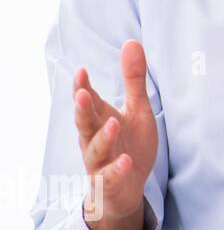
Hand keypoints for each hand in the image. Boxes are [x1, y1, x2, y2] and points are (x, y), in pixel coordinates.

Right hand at [75, 41, 157, 229]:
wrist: (127, 187)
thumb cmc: (129, 143)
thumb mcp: (137, 109)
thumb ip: (133, 80)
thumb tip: (131, 42)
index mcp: (100, 119)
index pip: (88, 101)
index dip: (82, 87)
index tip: (81, 71)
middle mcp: (95, 139)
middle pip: (84, 123)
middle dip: (82, 109)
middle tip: (82, 93)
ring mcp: (101, 161)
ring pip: (95, 149)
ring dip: (102, 136)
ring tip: (113, 121)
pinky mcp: (110, 182)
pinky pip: (111, 176)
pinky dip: (117, 169)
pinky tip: (126, 161)